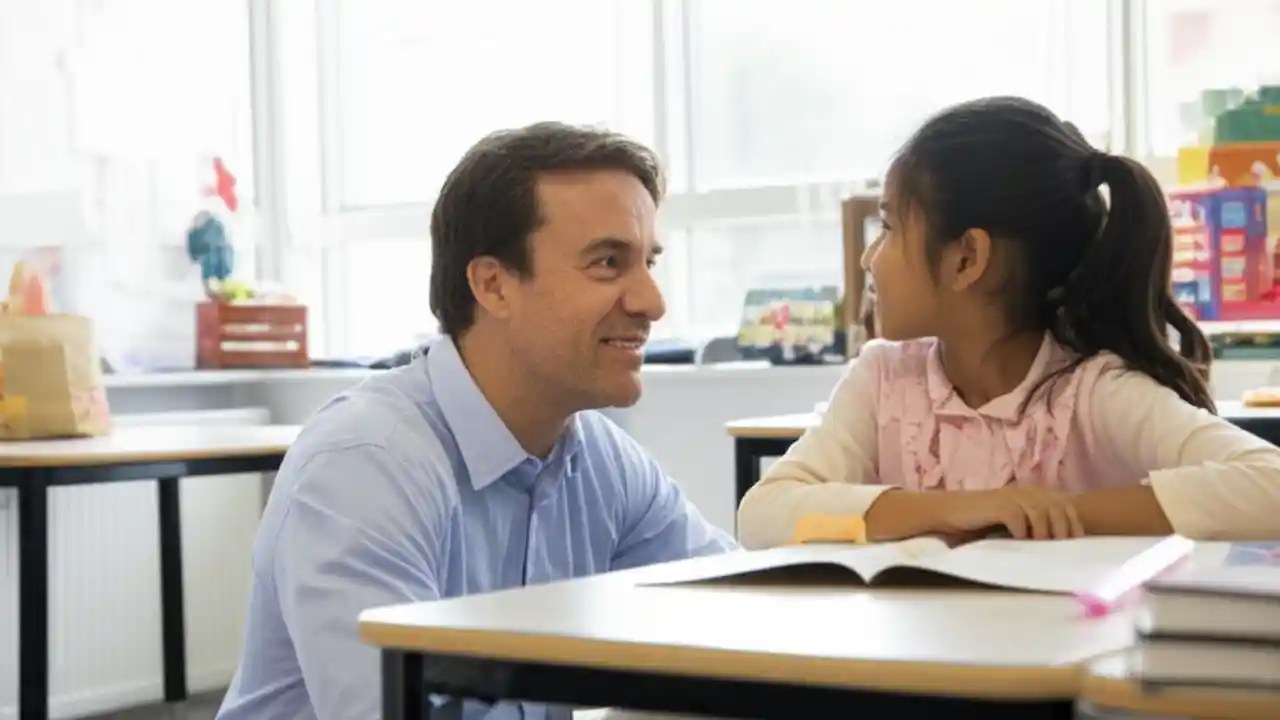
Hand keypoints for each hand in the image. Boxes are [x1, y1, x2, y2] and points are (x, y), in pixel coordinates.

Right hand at [937, 487, 1084, 539]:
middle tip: (1058, 551)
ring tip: (1038, 548)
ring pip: (1042, 512)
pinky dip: (1021, 532)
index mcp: (1035, 493)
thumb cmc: (984, 522)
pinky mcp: (999, 505)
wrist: (951, 513)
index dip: (1074, 525)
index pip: (1067, 506)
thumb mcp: (1017, 522)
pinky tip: (1016, 541)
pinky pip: (1018, 518)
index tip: (1075, 545)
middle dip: (1062, 531)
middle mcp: (1028, 491)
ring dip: (1043, 533)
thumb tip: (1064, 544)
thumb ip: (1038, 525)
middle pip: (1058, 508)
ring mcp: (1013, 497)